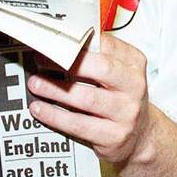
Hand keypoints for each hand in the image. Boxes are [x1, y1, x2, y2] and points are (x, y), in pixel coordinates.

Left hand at [26, 33, 153, 164]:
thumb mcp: (118, 72)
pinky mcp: (114, 136)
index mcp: (134, 63)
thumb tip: (63, 40)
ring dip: (55, 89)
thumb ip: (98, 55)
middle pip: (102, 69)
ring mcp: (127, 113)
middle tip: (42, 60)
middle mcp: (135, 86)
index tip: (55, 40)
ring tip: (35, 84)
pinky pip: (79, 124)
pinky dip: (55, 116)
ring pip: (87, 98)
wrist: (140, 135)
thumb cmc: (121, 98)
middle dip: (68, 63)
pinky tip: (40, 109)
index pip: (107, 45)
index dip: (79, 42)